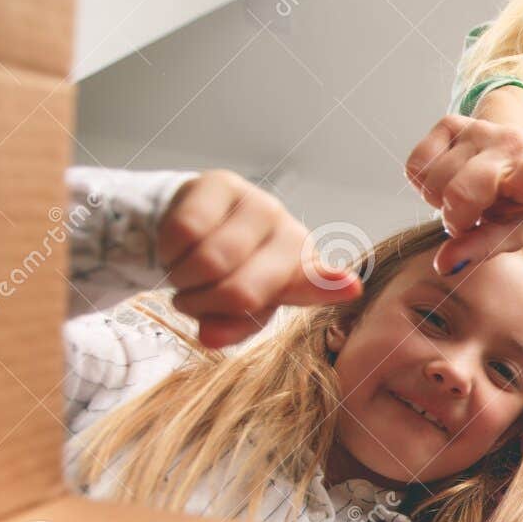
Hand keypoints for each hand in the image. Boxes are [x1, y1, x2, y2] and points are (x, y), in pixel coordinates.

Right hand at [161, 170, 360, 349]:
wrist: (195, 224)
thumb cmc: (229, 272)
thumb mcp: (237, 310)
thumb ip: (231, 326)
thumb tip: (210, 338)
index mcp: (303, 273)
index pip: (318, 282)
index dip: (330, 285)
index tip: (352, 286)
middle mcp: (290, 235)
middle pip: (240, 291)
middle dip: (203, 305)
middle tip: (193, 300)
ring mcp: (260, 204)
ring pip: (208, 262)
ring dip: (183, 280)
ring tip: (187, 274)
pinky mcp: (222, 183)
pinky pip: (183, 232)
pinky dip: (169, 251)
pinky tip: (177, 248)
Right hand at [404, 114, 522, 274]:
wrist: (508, 156)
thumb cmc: (512, 203)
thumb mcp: (510, 232)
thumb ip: (481, 250)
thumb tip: (444, 264)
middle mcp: (510, 146)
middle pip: (461, 194)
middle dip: (455, 219)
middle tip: (470, 219)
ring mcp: (479, 130)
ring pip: (433, 184)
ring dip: (440, 201)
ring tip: (465, 196)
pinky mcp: (450, 122)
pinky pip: (416, 168)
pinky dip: (424, 185)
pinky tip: (448, 180)